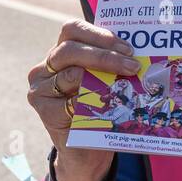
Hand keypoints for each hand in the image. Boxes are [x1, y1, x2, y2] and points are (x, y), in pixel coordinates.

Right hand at [26, 19, 137, 180]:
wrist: (86, 150)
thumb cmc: (100, 111)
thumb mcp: (105, 83)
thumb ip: (112, 66)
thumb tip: (141, 53)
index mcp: (61, 53)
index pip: (73, 30)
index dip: (99, 34)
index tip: (127, 47)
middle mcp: (45, 67)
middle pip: (70, 48)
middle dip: (105, 55)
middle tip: (132, 65)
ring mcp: (40, 88)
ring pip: (69, 72)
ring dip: (102, 75)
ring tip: (126, 81)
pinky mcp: (43, 109)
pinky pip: (68, 101)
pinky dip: (90, 100)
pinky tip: (107, 104)